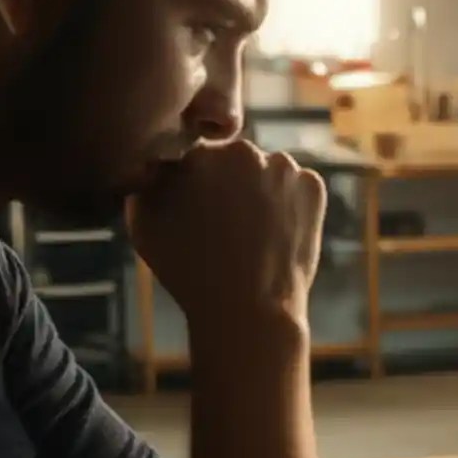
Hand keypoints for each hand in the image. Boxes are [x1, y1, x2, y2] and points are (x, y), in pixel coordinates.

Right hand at [127, 140, 325, 339]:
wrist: (248, 307)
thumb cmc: (189, 271)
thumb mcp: (144, 224)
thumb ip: (148, 180)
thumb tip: (160, 162)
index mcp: (198, 154)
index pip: (196, 155)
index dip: (196, 184)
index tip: (198, 211)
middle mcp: (242, 150)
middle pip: (234, 159)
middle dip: (230, 181)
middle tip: (227, 223)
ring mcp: (283, 166)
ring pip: (268, 170)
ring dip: (262, 188)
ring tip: (253, 232)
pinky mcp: (313, 185)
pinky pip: (297, 186)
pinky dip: (290, 202)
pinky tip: (277, 232)